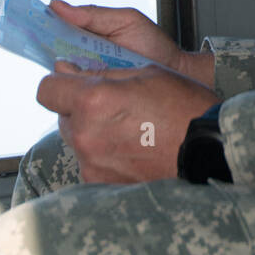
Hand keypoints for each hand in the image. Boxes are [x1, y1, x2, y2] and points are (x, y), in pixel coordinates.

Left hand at [36, 61, 218, 183]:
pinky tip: (133, 150)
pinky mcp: (101, 183)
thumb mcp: (146, 72)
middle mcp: (85, 134)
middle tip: (114, 108)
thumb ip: (101, 73)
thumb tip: (70, 71)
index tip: (72, 83)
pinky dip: (106, 155)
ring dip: (93, 132)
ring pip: (78, 140)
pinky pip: (92, 162)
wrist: (208, 151)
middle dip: (80, 109)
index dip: (59, 83)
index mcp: (93, 100)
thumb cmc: (183, 107)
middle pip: (63, 116)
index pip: (46, 89)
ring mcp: (92, 163)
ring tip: (130, 131)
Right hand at [48, 0, 213, 85]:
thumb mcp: (125, 20)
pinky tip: (87, 82)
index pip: (55, 29)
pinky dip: (79, 87)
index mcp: (87, 34)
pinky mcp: (96, 93)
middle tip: (69, 50)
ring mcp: (88, 76)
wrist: (174, 73)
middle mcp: (83, 56)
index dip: (41, 26)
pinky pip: (79, 90)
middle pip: (54, 54)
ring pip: (64, 75)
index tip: (28, 22)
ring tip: (86, 65)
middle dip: (53, 51)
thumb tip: (57, 5)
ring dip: (67, 72)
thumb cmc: (153, 45)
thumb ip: (93, 14)